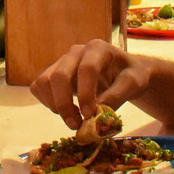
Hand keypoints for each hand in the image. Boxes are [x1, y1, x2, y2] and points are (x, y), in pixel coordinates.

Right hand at [28, 38, 152, 130]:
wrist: (123, 72)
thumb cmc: (130, 76)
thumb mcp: (133, 84)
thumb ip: (117, 96)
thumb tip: (96, 115)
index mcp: (98, 49)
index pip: (86, 69)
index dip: (86, 94)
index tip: (90, 115)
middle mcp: (76, 52)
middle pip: (59, 76)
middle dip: (64, 104)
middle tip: (76, 125)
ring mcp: (62, 61)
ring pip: (45, 82)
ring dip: (55, 105)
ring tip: (74, 120)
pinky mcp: (53, 72)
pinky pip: (39, 87)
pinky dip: (48, 102)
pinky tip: (66, 110)